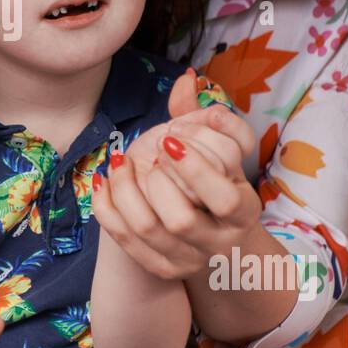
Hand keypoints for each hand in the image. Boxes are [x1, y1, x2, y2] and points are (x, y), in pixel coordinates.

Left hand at [93, 69, 260, 279]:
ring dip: (126, 190)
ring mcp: (190, 258)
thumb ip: (200, 117)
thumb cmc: (212, 183)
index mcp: (243, 209)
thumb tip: (186, 79)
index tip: (169, 139)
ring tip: (120, 161)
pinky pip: (125, 240)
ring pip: (149, 228)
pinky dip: (107, 207)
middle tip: (149, 152)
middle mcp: (219, 240)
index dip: (196, 168)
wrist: (211, 240)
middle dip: (157, 182)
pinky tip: (103, 181)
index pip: (225, 197)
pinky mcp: (162, 267)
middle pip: (182, 220)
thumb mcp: (216, 152)